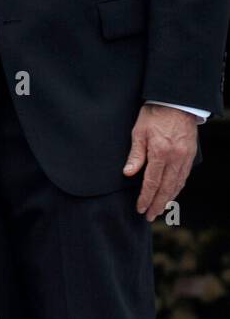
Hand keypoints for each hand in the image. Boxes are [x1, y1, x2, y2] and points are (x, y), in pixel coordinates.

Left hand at [123, 104, 198, 220]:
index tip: (140, 208)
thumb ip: (135, 155)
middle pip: (166, 188)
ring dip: (168, 199)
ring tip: (159, 209)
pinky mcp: (190, 155)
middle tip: (149, 216)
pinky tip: (171, 193)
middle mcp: (175, 158)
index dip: (145, 198)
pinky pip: (184, 176)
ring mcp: (185, 157)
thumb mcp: (138, 132)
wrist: (177, 102)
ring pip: (177, 184)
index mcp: (161, 153)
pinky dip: (177, 188)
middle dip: (157, 205)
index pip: (152, 183)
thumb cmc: (154, 115)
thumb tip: (128, 174)